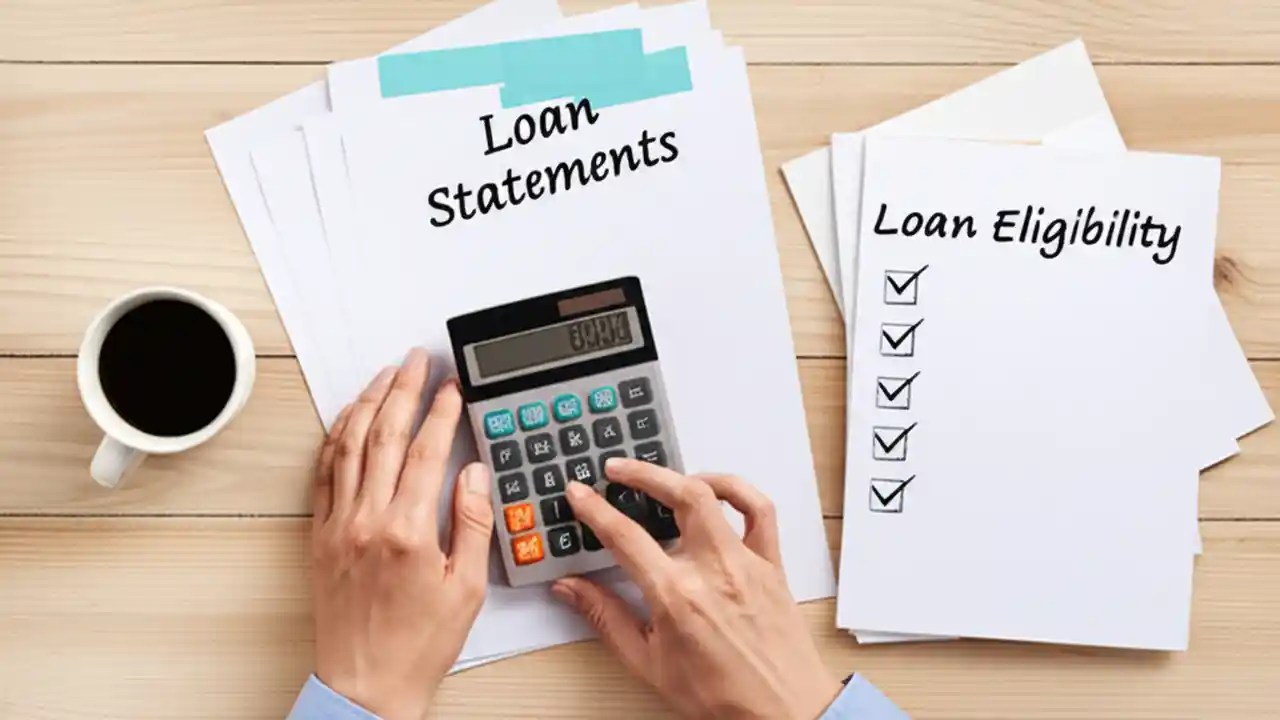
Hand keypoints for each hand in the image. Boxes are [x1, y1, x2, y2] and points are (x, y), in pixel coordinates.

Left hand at [310, 349, 493, 719]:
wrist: (365, 686)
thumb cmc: (418, 646)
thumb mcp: (466, 588)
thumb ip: (472, 523)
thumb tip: (474, 473)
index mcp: (409, 531)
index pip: (426, 451)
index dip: (440, 411)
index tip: (450, 387)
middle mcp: (367, 521)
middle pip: (384, 435)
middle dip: (402, 389)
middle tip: (416, 360)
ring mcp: (338, 526)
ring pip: (348, 446)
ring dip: (367, 403)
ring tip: (383, 376)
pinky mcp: (319, 537)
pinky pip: (323, 474)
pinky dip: (335, 440)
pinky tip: (347, 421)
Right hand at [552, 459, 840, 719]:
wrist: (783, 711)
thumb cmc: (720, 696)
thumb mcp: (648, 664)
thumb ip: (606, 618)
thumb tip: (570, 589)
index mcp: (677, 596)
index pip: (625, 537)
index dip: (595, 509)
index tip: (579, 493)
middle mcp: (714, 570)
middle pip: (677, 496)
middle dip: (641, 474)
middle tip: (615, 470)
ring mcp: (746, 561)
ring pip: (716, 494)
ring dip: (682, 476)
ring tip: (659, 476)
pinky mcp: (771, 563)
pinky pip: (760, 510)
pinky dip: (737, 489)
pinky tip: (714, 489)